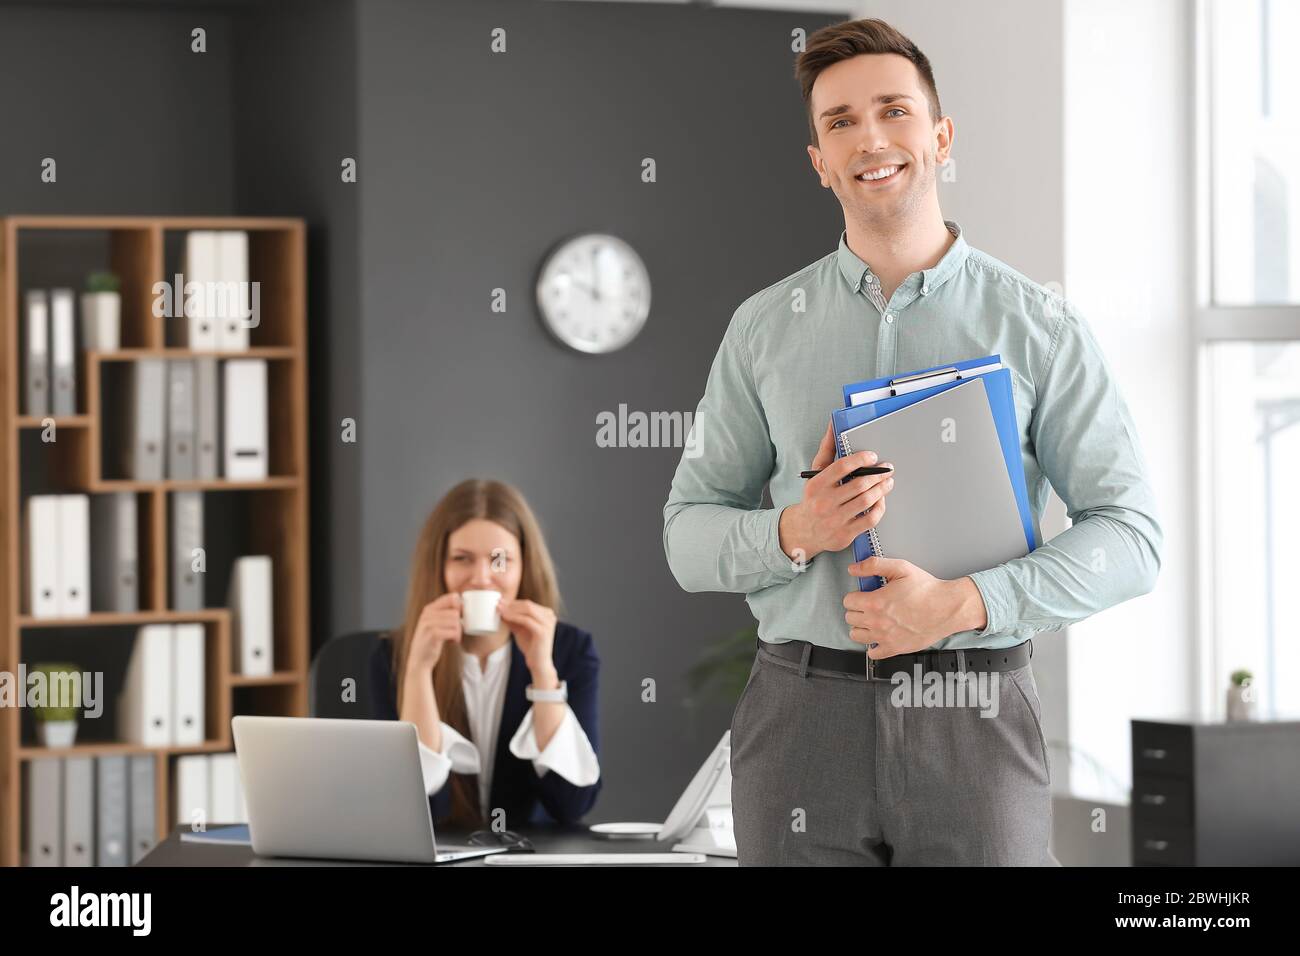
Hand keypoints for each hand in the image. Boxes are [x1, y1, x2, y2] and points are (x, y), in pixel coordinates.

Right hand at [408, 592, 463, 670]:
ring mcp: (428, 623)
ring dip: (458, 632)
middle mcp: (427, 613)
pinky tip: (451, 642)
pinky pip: (453, 632)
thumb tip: (463, 605)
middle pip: (456, 612)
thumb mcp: (434, 624)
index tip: (460, 618)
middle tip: (454, 633)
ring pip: (456, 622)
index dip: (460, 607)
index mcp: (429, 608)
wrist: (419, 660)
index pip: (452, 598)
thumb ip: (444, 614)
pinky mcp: (432, 634)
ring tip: (452, 638)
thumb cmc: (431, 642)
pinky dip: (455, 638)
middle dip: (459, 624)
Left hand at [498, 598, 557, 682]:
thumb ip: (513, 619)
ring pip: (527, 609)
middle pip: (528, 604)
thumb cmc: (531, 647)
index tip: (500, 602)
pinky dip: (514, 617)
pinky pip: (526, 620)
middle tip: (498, 604)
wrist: (539, 664)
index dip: (513, 602)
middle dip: (511, 604)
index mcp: (547, 614)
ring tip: (499, 610)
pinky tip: (505, 617)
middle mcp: (550, 616)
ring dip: (511, 609)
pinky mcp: (543, 631)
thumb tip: (500, 608)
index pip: (528, 604)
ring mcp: (548, 623)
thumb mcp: (520, 629)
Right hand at [779, 418, 894, 561]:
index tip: (873, 456)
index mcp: (816, 485)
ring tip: (888, 482)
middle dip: (878, 475)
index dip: (861, 459)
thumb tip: (833, 425)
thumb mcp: (816, 473)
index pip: (842, 467)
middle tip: (888, 469)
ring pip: (866, 501)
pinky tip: (881, 500)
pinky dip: (879, 508)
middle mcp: (824, 502)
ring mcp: (835, 520)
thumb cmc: (814, 498)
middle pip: (859, 484)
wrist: (803, 531)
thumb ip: (827, 449)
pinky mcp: (845, 534)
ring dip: (882, 489)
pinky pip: (870, 519)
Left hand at [843, 558, 988, 657]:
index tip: (863, 595)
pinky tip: (880, 636)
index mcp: (875, 602)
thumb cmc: (927, 589)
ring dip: (861, 627)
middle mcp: (877, 622)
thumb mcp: (901, 568)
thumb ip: (873, 565)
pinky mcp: (895, 648)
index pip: (848, 602)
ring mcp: (885, 637)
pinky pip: (873, 653)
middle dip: (857, 610)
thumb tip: (853, 568)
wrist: (947, 608)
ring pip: (856, 635)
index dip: (855, 596)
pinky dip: (873, 646)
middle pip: (850, 618)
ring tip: (873, 619)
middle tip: (870, 605)